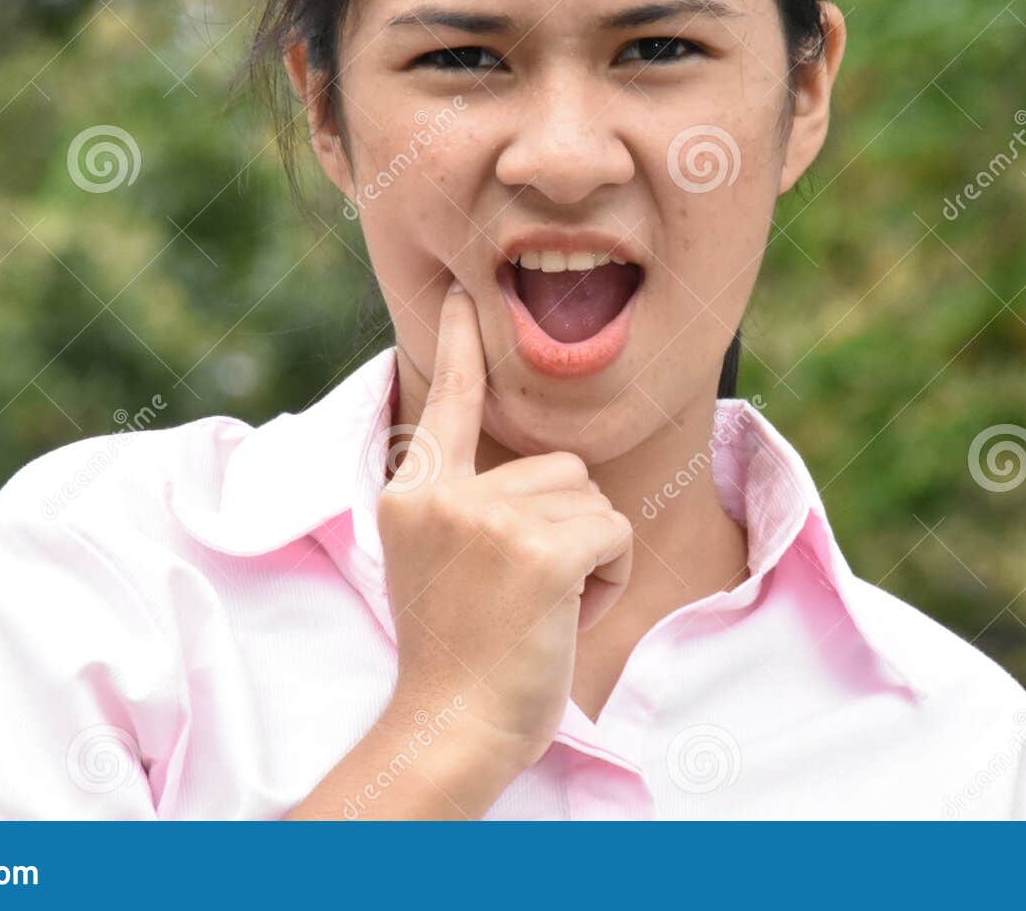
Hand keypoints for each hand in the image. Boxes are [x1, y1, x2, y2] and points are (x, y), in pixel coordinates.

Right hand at [377, 280, 633, 767]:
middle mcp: (443, 494)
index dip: (458, 348)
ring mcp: (487, 518)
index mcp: (412, 494)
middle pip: (559, 465)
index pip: (445, 405)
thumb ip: (467, 503)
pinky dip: (608, 578)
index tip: (465, 297)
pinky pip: (613, 533)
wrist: (451, 727)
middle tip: (525, 594)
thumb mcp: (437, 561)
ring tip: (541, 607)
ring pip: (592, 498)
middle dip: (567, 526)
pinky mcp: (536, 550)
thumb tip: (546, 471)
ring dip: (589, 553)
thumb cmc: (457, 657)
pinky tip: (566, 617)